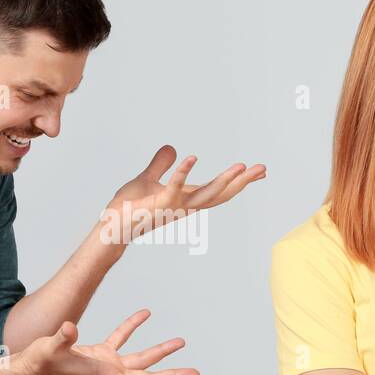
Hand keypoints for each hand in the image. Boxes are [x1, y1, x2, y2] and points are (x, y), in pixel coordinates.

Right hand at [19, 309, 198, 374]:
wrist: (28, 368)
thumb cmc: (39, 363)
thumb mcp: (51, 349)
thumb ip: (62, 338)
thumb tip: (70, 327)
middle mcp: (109, 373)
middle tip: (196, 373)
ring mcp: (105, 364)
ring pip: (139, 360)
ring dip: (160, 352)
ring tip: (181, 342)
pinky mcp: (98, 354)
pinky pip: (120, 339)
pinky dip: (132, 327)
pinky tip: (144, 313)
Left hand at [104, 145, 265, 241]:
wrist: (111, 226)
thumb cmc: (129, 207)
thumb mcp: (147, 178)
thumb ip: (160, 164)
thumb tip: (170, 147)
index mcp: (186, 199)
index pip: (218, 190)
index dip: (239, 181)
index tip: (259, 172)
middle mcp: (185, 206)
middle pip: (220, 194)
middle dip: (242, 182)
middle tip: (262, 168)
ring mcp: (173, 207)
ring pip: (205, 195)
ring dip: (224, 180)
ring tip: (242, 166)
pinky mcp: (159, 204)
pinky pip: (174, 188)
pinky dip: (183, 173)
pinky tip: (192, 157)